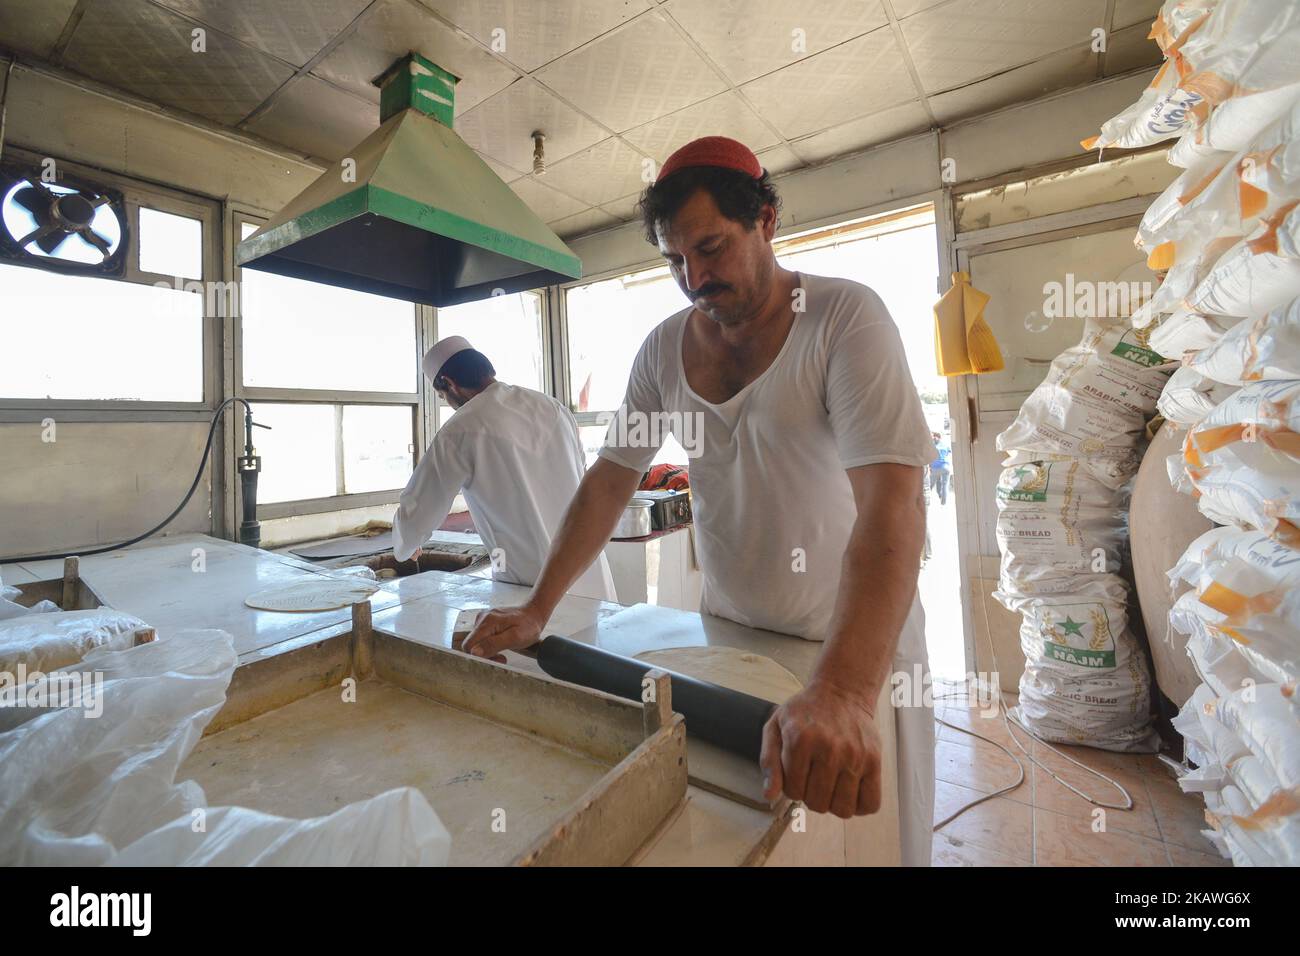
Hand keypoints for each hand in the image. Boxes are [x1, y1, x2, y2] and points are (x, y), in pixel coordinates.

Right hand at [463, 603, 545, 659]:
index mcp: (487, 621)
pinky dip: (489, 645)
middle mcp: (482, 619)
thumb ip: (494, 644)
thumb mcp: (515, 638)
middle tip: (501, 658)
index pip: (468, 645)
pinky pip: (481, 638)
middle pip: (471, 644)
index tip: (495, 659)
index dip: (478, 656)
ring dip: (488, 651)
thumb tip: (474, 652)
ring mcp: (483, 620)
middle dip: (484, 655)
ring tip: (503, 652)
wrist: (534, 614)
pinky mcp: (486, 623)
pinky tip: (500, 645)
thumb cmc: (528, 625)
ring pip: (476, 642)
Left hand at [760, 679, 881, 818]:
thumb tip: (769, 796)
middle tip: (814, 777)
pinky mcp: (874, 760)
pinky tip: (850, 790)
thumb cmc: (806, 712)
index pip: (793, 791)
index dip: (792, 787)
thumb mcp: (776, 726)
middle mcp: (829, 749)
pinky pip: (870, 803)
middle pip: (817, 803)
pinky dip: (859, 806)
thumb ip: (769, 761)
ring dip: (834, 803)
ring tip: (832, 784)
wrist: (841, 691)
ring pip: (842, 809)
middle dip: (811, 795)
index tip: (797, 773)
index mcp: (800, 740)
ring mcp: (854, 756)